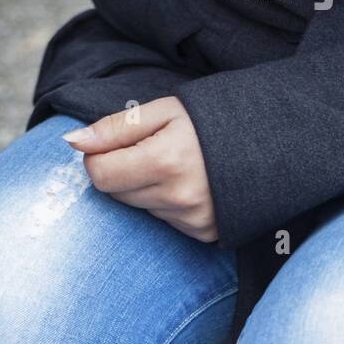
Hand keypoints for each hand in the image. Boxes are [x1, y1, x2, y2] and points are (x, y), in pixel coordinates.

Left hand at [62, 96, 218, 242]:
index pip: (101, 175)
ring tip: (172, 162)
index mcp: (165, 161)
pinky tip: (186, 181)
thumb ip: (115, 127)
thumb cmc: (212, 118)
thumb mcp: (164, 110)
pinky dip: (164, 201)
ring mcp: (193, 220)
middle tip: (146, 148)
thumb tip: (73, 141)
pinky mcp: (204, 233)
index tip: (110, 143)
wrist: (270, 141)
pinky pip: (163, 219)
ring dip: (143, 186)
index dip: (96, 156)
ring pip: (139, 207)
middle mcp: (178, 198)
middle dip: (120, 170)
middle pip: (116, 193)